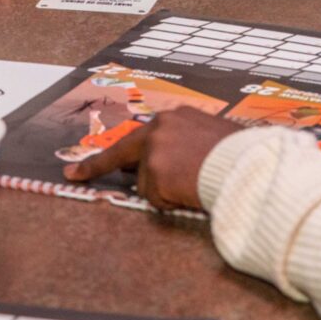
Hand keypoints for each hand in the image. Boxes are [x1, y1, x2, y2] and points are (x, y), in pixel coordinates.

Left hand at [63, 107, 243, 210]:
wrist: (248, 166)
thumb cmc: (239, 156)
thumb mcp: (211, 139)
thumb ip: (185, 145)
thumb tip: (167, 165)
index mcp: (175, 118)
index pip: (136, 137)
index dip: (105, 155)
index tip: (74, 168)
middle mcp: (160, 128)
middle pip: (126, 155)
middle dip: (96, 166)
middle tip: (73, 174)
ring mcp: (154, 151)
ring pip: (147, 184)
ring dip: (166, 191)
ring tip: (195, 185)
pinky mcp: (154, 174)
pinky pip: (157, 199)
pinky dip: (172, 201)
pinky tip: (192, 192)